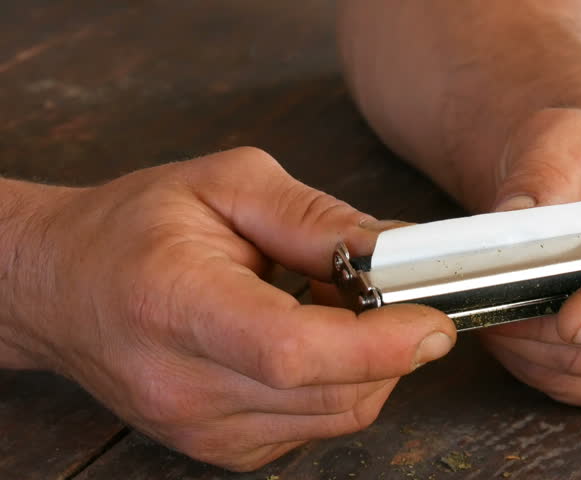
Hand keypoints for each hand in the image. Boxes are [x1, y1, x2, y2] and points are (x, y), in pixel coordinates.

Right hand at [8, 147, 455, 469]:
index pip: (291, 350)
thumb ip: (315, 218)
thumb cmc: (134, 226)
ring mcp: (203, 430)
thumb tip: (400, 252)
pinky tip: (312, 337)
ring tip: (335, 305)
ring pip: (339, 414)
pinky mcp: (223, 448)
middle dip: (390, 342)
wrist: (63, 288)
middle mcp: (185, 387)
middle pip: (333, 392)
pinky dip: (342, 382)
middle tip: (384, 288)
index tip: (434, 319)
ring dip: (370, 362)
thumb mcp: (226, 185)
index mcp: (175, 304)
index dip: (379, 343)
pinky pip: (319, 424)